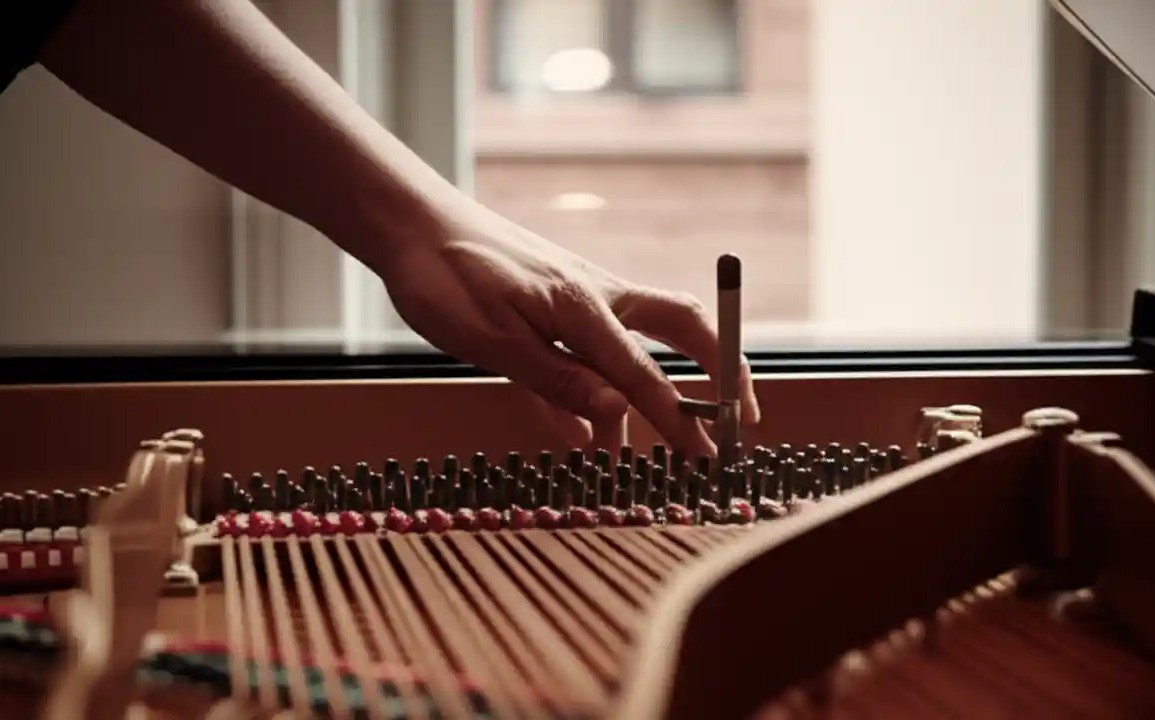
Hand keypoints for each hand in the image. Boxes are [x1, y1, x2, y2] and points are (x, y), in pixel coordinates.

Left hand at [373, 199, 760, 455]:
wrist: (414, 224)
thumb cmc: (445, 277)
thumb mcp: (491, 339)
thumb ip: (555, 379)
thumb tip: (610, 417)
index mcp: (582, 308)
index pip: (645, 374)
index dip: (680, 418)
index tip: (708, 455)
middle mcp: (598, 297)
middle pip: (684, 329)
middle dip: (722, 369)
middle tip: (740, 417)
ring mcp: (584, 295)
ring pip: (649, 337)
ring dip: (671, 378)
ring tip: (683, 427)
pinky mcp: (562, 301)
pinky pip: (604, 343)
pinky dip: (618, 375)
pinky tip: (598, 419)